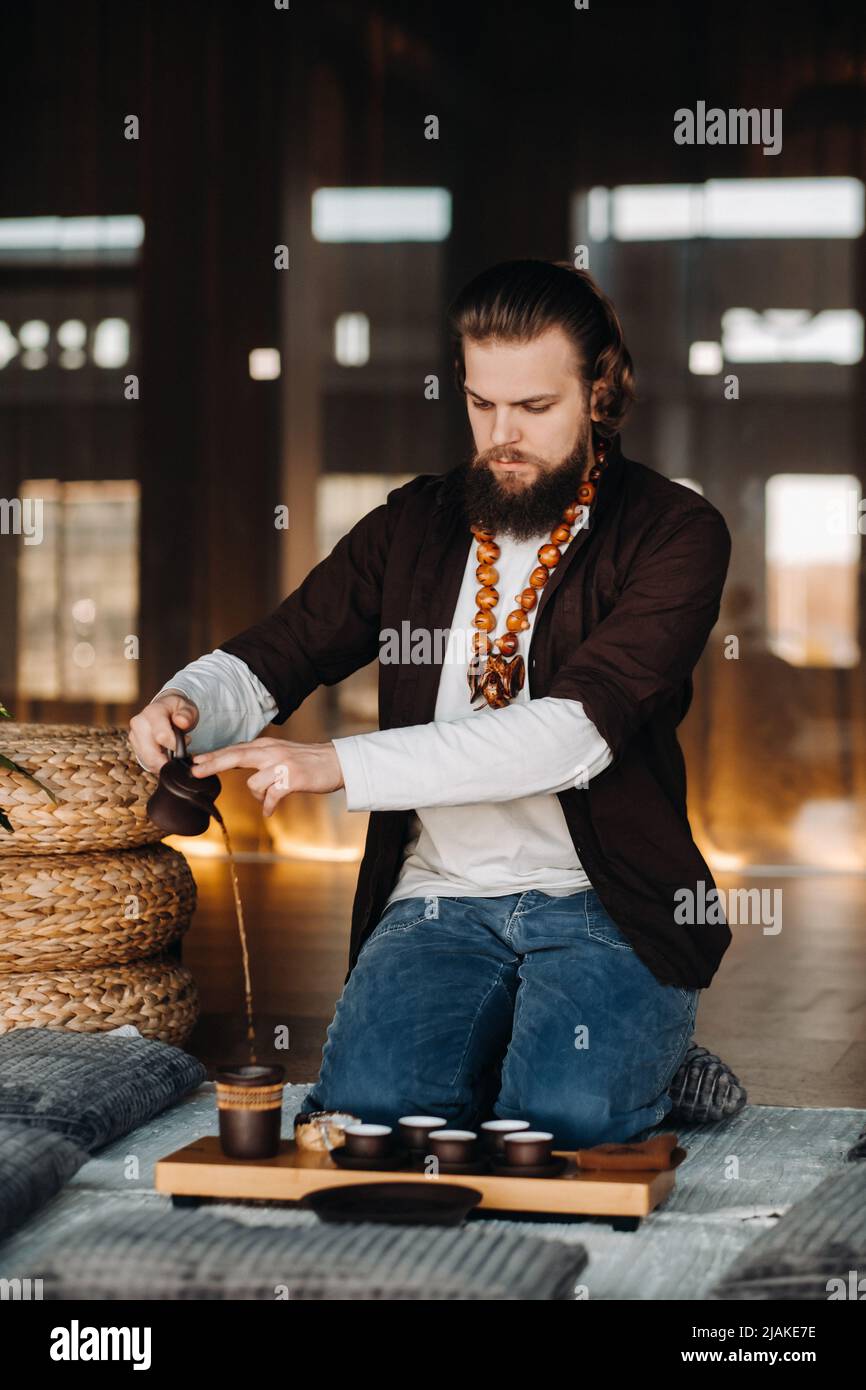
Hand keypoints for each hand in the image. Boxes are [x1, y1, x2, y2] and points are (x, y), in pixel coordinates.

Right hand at [128, 691, 199, 772]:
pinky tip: (166, 756)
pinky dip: (158, 764)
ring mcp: (134, 734)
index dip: (176, 745)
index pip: (161, 736)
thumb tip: (182, 722)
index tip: (186, 741)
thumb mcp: (187, 707)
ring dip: (163, 763)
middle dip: (168, 760)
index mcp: (152, 712)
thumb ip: (187, 714)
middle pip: (151, 753)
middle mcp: (139, 723)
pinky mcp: (134, 744)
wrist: (164, 708)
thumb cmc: (176, 710)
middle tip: (180, 756)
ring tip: (174, 754)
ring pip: (148, 760)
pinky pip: (146, 762)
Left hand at [189, 737, 344, 815]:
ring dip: (259, 796)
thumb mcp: (279, 753)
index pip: (234, 750)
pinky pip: (271, 797)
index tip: (194, 761)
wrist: (336, 762)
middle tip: (195, 771)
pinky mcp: (292, 779)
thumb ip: (258, 758)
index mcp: (266, 746)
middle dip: (213, 764)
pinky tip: (271, 809)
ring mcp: (281, 765)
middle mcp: (271, 752)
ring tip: (271, 797)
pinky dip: (269, 806)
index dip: (213, 756)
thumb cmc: (306, 761)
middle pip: (235, 757)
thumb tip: (235, 767)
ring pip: (254, 784)